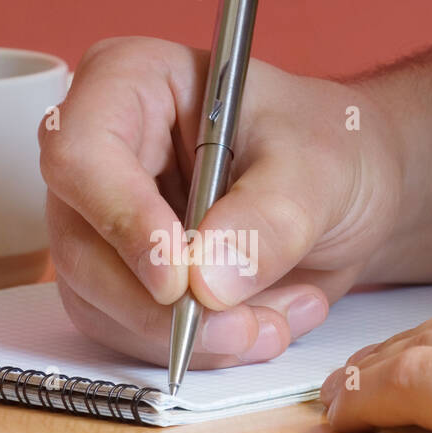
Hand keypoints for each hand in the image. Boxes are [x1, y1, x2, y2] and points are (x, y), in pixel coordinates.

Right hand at [40, 37, 400, 368]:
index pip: (81, 152)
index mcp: (130, 83)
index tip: (179, 278)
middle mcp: (100, 154)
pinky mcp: (122, 279)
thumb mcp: (319, 168)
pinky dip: (202, 349)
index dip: (121, 219)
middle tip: (243, 326)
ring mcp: (103, 222)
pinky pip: (133, 335)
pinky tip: (265, 324)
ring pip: (102, 304)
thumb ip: (269, 217)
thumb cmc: (328, 146)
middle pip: (81, 246)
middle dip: (164, 308)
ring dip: (192, 337)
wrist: (350, 190)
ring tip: (278, 320)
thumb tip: (206, 281)